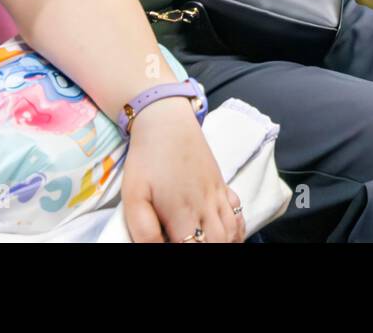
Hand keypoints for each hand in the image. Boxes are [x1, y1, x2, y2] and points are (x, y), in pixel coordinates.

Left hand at [121, 97, 243, 242]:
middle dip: (211, 249)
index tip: (176, 244)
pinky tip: (227, 233)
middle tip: (195, 243)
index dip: (187, 251)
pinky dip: (237, 228)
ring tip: (209, 243)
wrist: (165, 121)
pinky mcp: (221, 183)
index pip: (195, 248)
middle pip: (218, 243)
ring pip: (232, 231)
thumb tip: (153, 249)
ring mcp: (216, 195)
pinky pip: (239, 211)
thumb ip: (143, 229)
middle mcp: (205, 207)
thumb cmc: (146, 159)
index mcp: (182, 214)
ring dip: (226, 243)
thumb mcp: (133, 195)